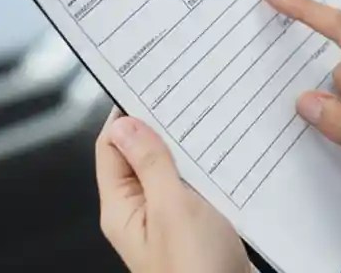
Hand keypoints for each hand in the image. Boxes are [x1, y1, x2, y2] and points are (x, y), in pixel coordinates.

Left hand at [96, 110, 250, 272]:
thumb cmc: (196, 271)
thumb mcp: (173, 208)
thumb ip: (150, 164)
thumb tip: (127, 125)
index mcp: (122, 208)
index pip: (111, 148)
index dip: (127, 115)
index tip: (149, 86)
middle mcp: (142, 212)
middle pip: (143, 156)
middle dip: (163, 127)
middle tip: (186, 97)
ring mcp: (170, 219)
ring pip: (174, 169)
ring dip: (190, 148)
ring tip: (211, 123)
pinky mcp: (198, 224)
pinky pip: (198, 186)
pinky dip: (210, 168)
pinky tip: (229, 157)